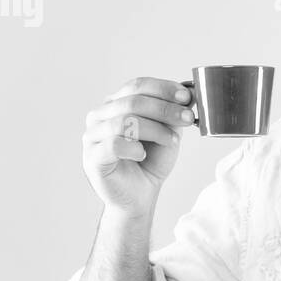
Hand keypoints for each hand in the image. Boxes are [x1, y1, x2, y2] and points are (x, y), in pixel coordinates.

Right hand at [82, 77, 194, 217]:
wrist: (140, 195)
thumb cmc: (151, 162)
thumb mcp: (168, 132)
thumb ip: (173, 114)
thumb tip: (188, 95)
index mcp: (116, 104)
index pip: (137, 86)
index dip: (163, 88)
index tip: (186, 96)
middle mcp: (100, 116)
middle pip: (132, 101)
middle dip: (165, 108)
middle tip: (187, 118)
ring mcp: (93, 136)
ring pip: (124, 121)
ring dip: (155, 129)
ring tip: (171, 141)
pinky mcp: (92, 157)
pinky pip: (113, 144)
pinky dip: (133, 148)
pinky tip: (142, 154)